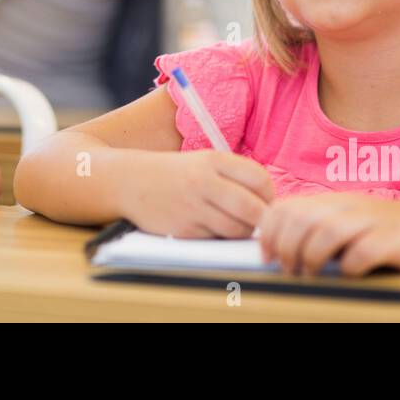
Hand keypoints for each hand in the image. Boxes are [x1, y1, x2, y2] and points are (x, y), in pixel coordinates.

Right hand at [120, 150, 274, 237]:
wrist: (129, 181)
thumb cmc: (175, 173)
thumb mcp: (204, 162)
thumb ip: (235, 177)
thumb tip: (269, 202)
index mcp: (213, 160)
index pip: (260, 179)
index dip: (270, 195)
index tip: (266, 201)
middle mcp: (204, 182)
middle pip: (253, 209)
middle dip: (263, 220)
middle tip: (261, 222)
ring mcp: (193, 207)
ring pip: (237, 229)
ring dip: (244, 232)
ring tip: (238, 225)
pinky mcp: (184, 229)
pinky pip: (216, 239)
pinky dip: (222, 238)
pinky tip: (214, 228)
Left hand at [258, 192, 399, 276]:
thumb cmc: (381, 231)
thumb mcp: (344, 223)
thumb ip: (314, 230)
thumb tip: (276, 253)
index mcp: (330, 202)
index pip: (285, 206)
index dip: (270, 233)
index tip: (267, 257)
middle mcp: (347, 206)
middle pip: (302, 219)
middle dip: (287, 248)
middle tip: (289, 270)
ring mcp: (370, 221)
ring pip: (328, 232)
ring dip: (311, 257)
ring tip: (310, 274)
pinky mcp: (393, 239)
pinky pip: (364, 252)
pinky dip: (350, 267)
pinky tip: (349, 273)